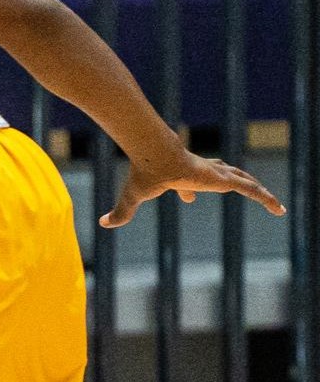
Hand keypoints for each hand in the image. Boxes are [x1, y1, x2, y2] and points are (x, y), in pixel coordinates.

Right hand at [101, 147, 285, 227]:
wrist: (155, 157)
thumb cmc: (145, 174)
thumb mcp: (133, 198)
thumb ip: (122, 212)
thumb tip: (102, 224)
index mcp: (181, 176)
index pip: (188, 184)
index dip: (188, 191)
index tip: (188, 197)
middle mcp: (202, 173)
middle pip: (221, 176)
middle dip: (229, 182)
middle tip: (234, 187)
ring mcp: (215, 175)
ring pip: (242, 182)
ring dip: (256, 190)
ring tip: (270, 201)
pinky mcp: (225, 180)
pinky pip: (252, 191)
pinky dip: (267, 200)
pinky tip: (279, 209)